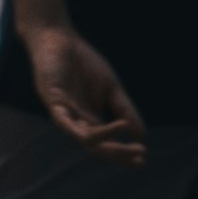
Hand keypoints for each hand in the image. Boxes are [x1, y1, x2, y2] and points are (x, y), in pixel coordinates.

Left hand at [22, 23, 148, 162]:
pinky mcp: (54, 103)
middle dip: (119, 154)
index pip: (105, 143)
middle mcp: (76, 121)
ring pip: (86, 140)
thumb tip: (142, 135)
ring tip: (133, 146)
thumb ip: (124, 110)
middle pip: (97, 147)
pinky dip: (95, 129)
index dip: (123, 153)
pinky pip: (72, 124)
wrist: (58, 38)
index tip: (143, 159)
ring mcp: (64, 114)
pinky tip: (117, 126)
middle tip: (141, 158)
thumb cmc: (82, 63)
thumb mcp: (111, 88)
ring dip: (110, 146)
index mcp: (89, 119)